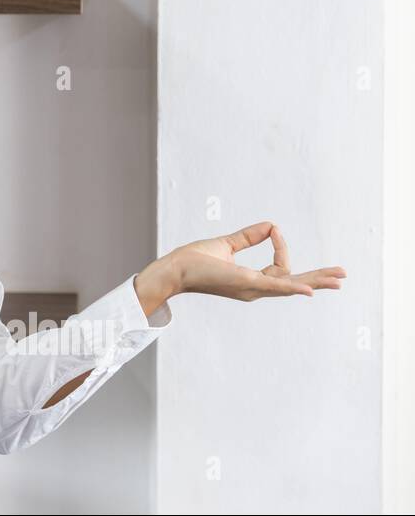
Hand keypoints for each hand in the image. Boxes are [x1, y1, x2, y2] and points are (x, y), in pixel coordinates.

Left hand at [144, 221, 345, 301]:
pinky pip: (275, 285)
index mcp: (252, 281)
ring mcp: (252, 288)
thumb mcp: (227, 245)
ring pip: (291, 285)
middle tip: (342, 276)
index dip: (281, 246)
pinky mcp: (246, 283)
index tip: (274, 229)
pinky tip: (310, 290)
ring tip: (338, 280)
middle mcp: (255, 289)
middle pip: (294, 284)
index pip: (281, 267)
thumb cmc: (194, 260)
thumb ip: (248, 237)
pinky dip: (293, 287)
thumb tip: (271, 225)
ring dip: (315, 281)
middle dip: (318, 279)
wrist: (173, 269)